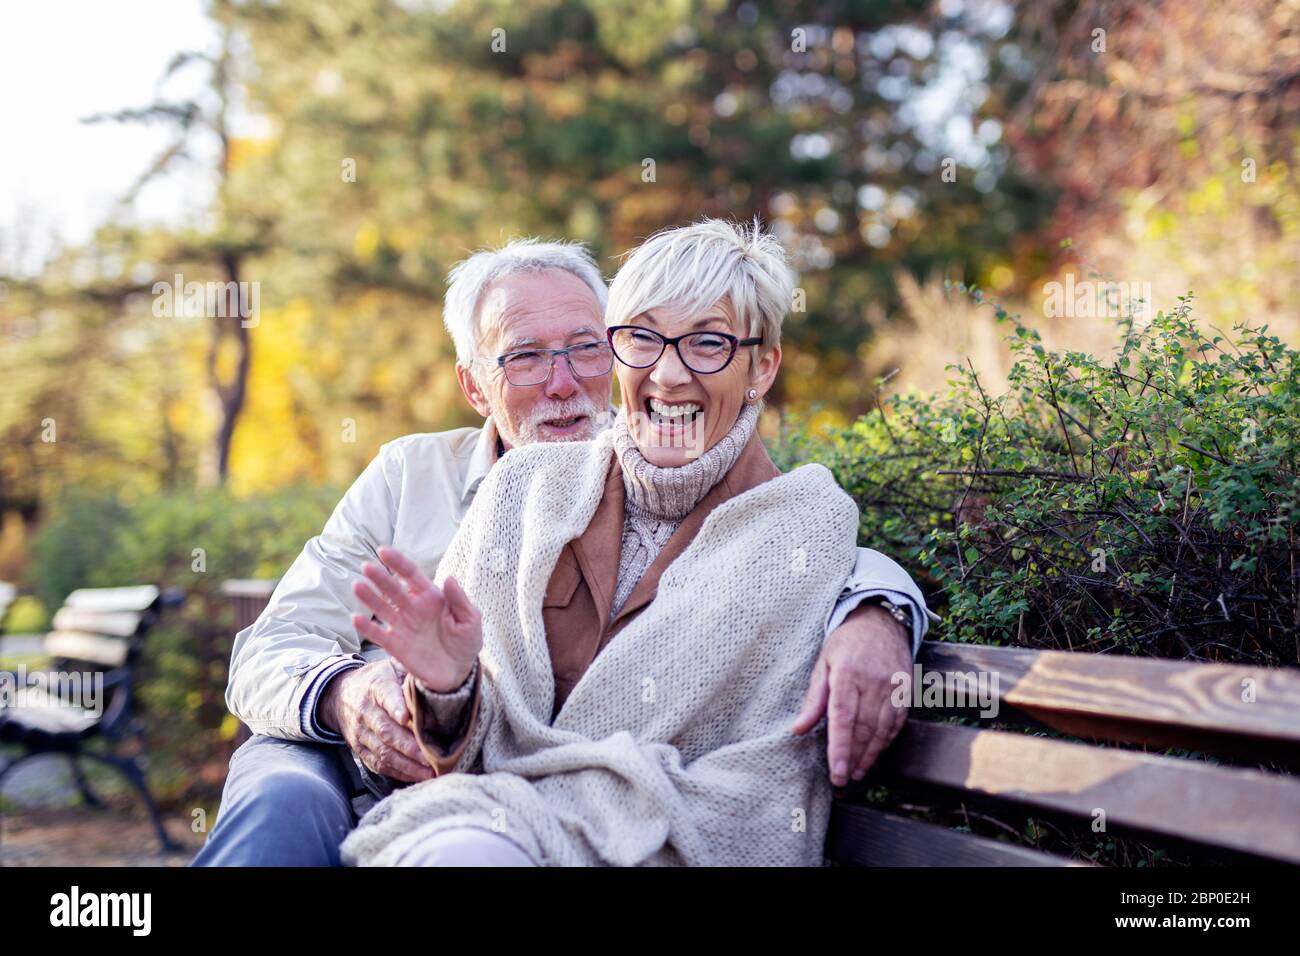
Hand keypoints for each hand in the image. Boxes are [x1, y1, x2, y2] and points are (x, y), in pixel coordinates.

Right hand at [318, 659, 433, 782]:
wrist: (341, 695)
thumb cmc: (377, 680)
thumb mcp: (391, 666)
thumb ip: (410, 669)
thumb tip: (435, 674)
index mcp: (376, 686)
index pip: (386, 695)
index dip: (396, 707)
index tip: (408, 717)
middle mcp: (366, 711)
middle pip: (386, 731)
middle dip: (409, 747)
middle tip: (431, 757)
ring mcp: (361, 733)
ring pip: (383, 752)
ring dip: (407, 765)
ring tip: (429, 772)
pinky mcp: (360, 749)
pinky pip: (378, 764)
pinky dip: (398, 772)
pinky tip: (416, 776)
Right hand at [351, 546, 481, 693]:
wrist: (458, 670)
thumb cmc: (466, 640)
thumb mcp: (470, 619)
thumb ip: (460, 600)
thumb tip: (449, 578)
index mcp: (431, 597)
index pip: (411, 575)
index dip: (398, 562)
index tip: (383, 551)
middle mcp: (413, 608)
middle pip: (393, 589)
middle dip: (380, 578)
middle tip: (367, 567)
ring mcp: (402, 625)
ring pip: (382, 608)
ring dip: (369, 598)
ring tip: (357, 586)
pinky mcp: (395, 645)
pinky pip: (378, 635)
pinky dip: (367, 628)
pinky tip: (356, 619)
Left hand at [791, 602, 913, 786]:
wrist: (881, 620)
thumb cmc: (846, 642)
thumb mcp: (822, 662)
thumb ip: (813, 698)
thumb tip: (798, 729)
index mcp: (846, 674)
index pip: (843, 718)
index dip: (840, 748)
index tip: (836, 771)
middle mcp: (872, 682)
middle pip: (863, 729)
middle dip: (853, 758)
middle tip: (842, 779)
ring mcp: (892, 687)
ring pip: (882, 730)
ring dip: (870, 755)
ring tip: (857, 772)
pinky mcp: (905, 691)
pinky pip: (897, 723)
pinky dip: (886, 741)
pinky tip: (876, 753)